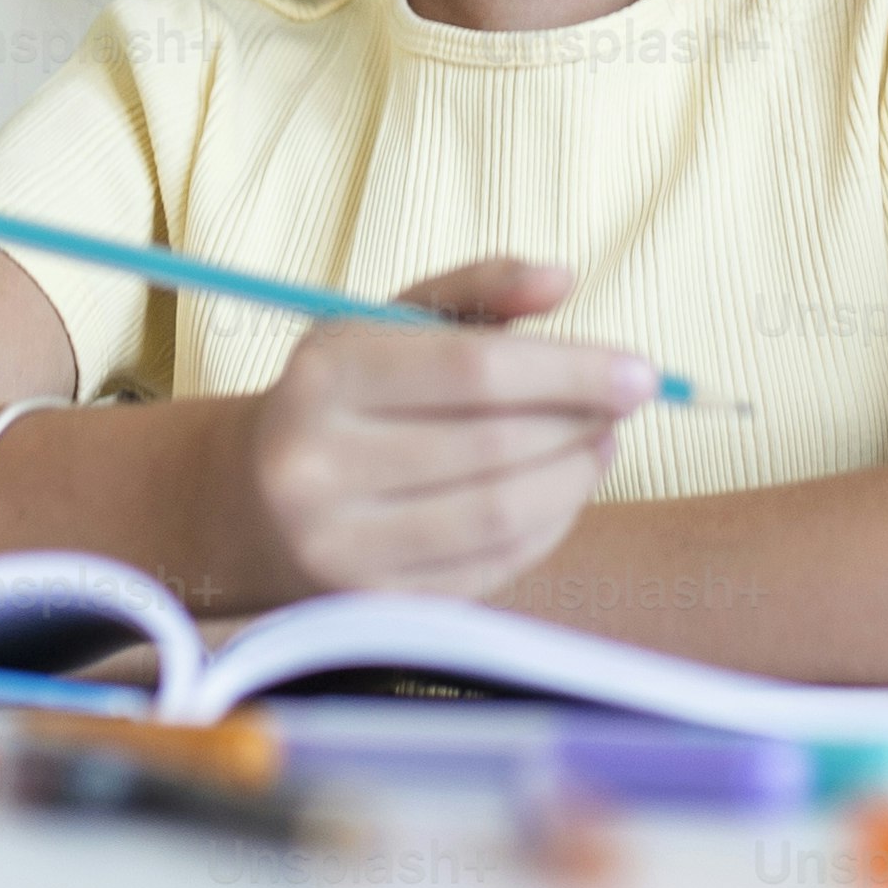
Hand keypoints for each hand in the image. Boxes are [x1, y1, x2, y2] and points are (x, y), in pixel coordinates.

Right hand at [209, 258, 655, 605]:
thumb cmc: (341, 397)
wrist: (245, 503)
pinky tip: (561, 493)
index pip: (475, 371)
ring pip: (499, 516)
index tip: (641, 371)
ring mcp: (339, 546)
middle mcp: (319, 464)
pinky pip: (488, 569)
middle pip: (495, 447)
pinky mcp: (368, 608)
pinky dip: (545, 529)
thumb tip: (562, 279)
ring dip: (574, 480)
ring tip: (600, 445)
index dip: (571, 371)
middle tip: (625, 407)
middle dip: (581, 425)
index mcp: (326, 374)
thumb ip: (479, 289)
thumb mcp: (388, 322)